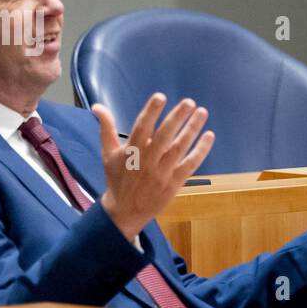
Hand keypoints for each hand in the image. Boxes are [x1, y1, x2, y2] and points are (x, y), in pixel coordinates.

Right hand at [93, 94, 213, 241]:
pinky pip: (190, 164)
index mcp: (131, 151)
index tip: (160, 96)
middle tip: (189, 102)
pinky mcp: (174, 183)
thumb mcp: (108, 154)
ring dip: (192, 129)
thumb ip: (106, 128)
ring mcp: (162, 172)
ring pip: (179, 148)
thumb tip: (97, 106)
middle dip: (177, 118)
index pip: (142, 127)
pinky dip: (201, 150)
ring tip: (202, 112)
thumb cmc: (117, 178)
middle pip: (164, 136)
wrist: (124, 211)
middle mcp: (147, 160)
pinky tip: (209, 136)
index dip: (151, 112)